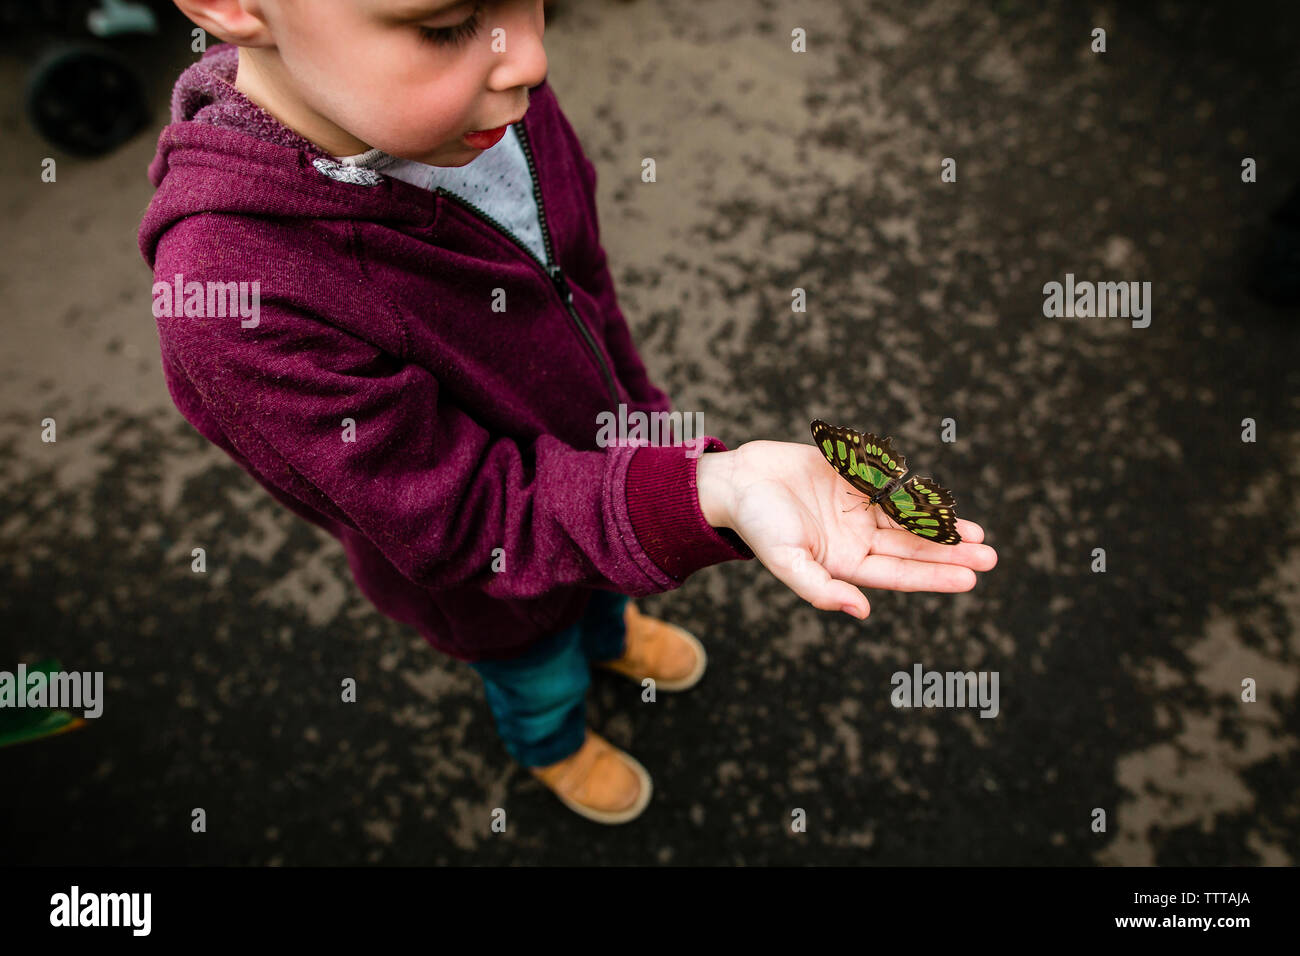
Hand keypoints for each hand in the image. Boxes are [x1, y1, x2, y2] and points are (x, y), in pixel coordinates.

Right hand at [696, 441, 997, 618]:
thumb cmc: (757, 525)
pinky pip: (891, 484)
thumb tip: (863, 612)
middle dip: (951, 551)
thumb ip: (822, 590)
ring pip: (909, 517)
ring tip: (976, 532)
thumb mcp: (786, 562)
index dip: (936, 575)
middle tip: (991, 556)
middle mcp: (856, 537)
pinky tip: (942, 500)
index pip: (900, 573)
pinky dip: (916, 491)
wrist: (736, 480)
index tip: (971, 577)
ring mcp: (857, 507)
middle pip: (912, 547)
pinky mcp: (853, 476)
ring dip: (941, 524)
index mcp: (845, 562)